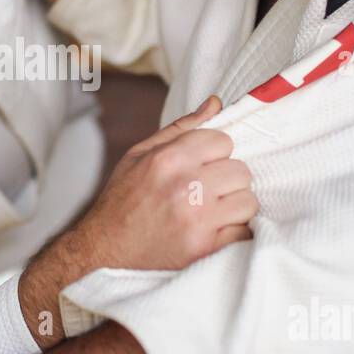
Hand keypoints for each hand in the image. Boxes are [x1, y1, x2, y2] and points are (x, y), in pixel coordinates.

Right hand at [74, 96, 257, 271]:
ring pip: (248, 201)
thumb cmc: (123, 200)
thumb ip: (181, 128)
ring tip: (211, 212)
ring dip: (234, 207)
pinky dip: (234, 233)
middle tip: (207, 191)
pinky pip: (245, 232)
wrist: (105, 250)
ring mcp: (197, 220)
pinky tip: (213, 232)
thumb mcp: (140, 154)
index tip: (202, 166)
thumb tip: (216, 102)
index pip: (223, 140)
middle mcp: (185, 187)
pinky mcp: (205, 248)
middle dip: (227, 180)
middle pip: (241, 170)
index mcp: (168, 159)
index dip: (215, 153)